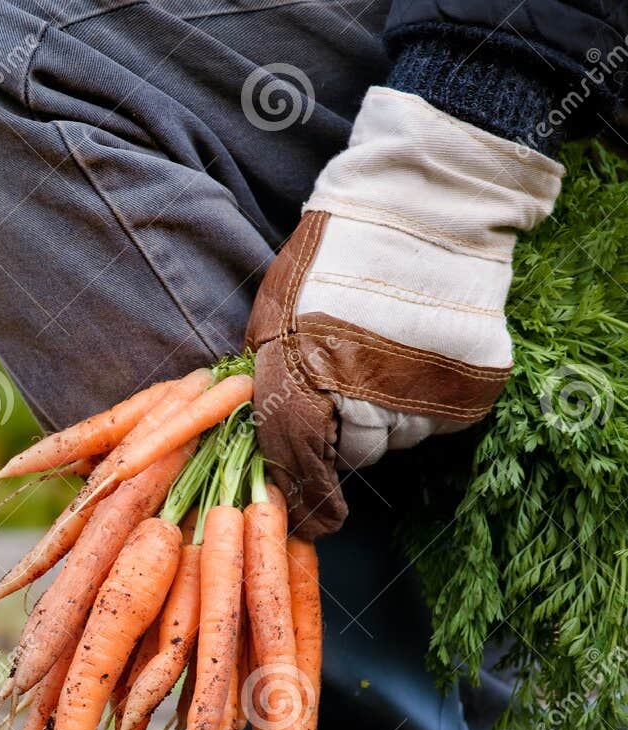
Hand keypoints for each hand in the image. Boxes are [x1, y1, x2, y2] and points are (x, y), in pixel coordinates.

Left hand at [249, 87, 561, 537]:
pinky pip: (440, 418)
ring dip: (388, 414)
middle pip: (355, 453)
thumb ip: (271, 377)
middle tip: (346, 386)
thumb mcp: (274, 313)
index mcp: (306, 380)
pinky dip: (427, 399)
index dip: (307, 495)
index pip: (301, 464)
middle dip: (344, 434)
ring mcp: (424, 395)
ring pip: (400, 437)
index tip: (313, 517)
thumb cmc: (332, 255)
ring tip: (386, 355)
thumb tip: (265, 433)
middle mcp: (366, 399)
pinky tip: (418, 354)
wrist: (426, 206)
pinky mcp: (471, 386)